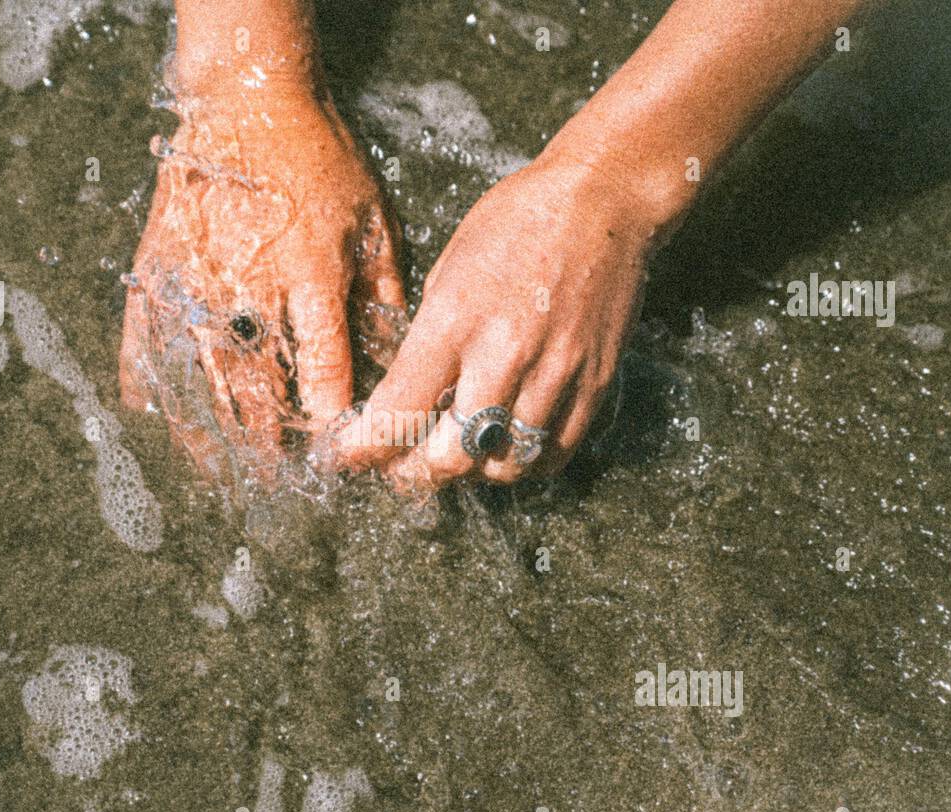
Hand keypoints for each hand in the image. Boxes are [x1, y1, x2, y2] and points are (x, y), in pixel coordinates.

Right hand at [119, 83, 404, 479]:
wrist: (247, 99)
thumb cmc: (320, 158)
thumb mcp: (372, 218)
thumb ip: (385, 289)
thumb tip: (400, 353)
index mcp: (311, 277)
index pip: (323, 368)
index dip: (327, 419)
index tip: (334, 457)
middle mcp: (252, 288)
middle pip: (258, 387)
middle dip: (266, 443)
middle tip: (273, 485)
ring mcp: (198, 281)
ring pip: (201, 374)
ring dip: (209, 431)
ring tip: (217, 476)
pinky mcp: (159, 268)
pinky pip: (145, 335)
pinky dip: (147, 379)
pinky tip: (152, 416)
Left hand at [332, 154, 657, 488]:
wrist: (602, 199)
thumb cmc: (514, 224)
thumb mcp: (448, 271)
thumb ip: (428, 341)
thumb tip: (405, 398)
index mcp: (455, 320)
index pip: (397, 412)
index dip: (364, 449)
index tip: (348, 456)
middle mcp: (504, 354)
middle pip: (452, 458)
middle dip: (418, 473)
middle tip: (405, 465)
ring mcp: (555, 373)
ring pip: (506, 466)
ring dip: (474, 470)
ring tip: (463, 451)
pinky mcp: (596, 382)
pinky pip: (555, 452)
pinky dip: (526, 461)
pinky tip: (509, 443)